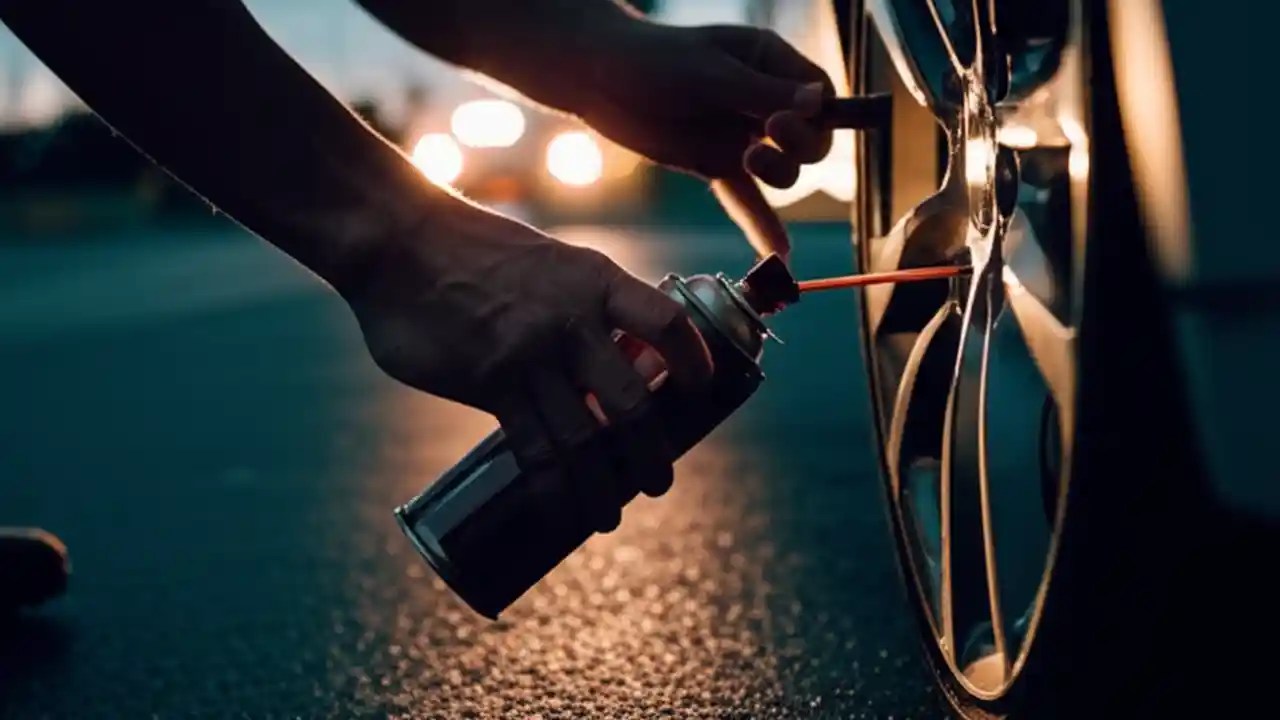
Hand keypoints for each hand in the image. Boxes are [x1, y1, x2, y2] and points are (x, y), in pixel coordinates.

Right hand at [342, 210, 712, 530]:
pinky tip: (560, 506)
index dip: (693, 362)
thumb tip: (599, 357)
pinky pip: (532, 448)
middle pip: (632, 401)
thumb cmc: (471, 248)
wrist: (401, 239)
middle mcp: (573, 320)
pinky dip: (552, 486)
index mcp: (596, 280)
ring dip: (603, 486)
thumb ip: (577, 304)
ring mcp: (532, 355)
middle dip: (652, 451)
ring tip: (611, 516)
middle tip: (659, 481)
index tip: (700, 391)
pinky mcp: (491, 384)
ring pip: (584, 438)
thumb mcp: (546, 260)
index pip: (668, 323)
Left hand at [504, 19, 835, 260]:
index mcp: (771, 64)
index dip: (816, 117)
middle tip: (766, 137)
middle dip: (798, 147)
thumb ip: (764, 93)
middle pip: (811, 142)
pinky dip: (762, 225)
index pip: (821, 98)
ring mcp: (741, 137)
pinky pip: (747, 200)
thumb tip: (817, 102)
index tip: (782, 122)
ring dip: (777, 177)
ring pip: (784, 173)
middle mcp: (763, 103)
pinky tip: (779, 254)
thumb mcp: (713, 73)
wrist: (598, 79)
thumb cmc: (654, 58)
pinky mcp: (715, 165)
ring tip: (746, 162)